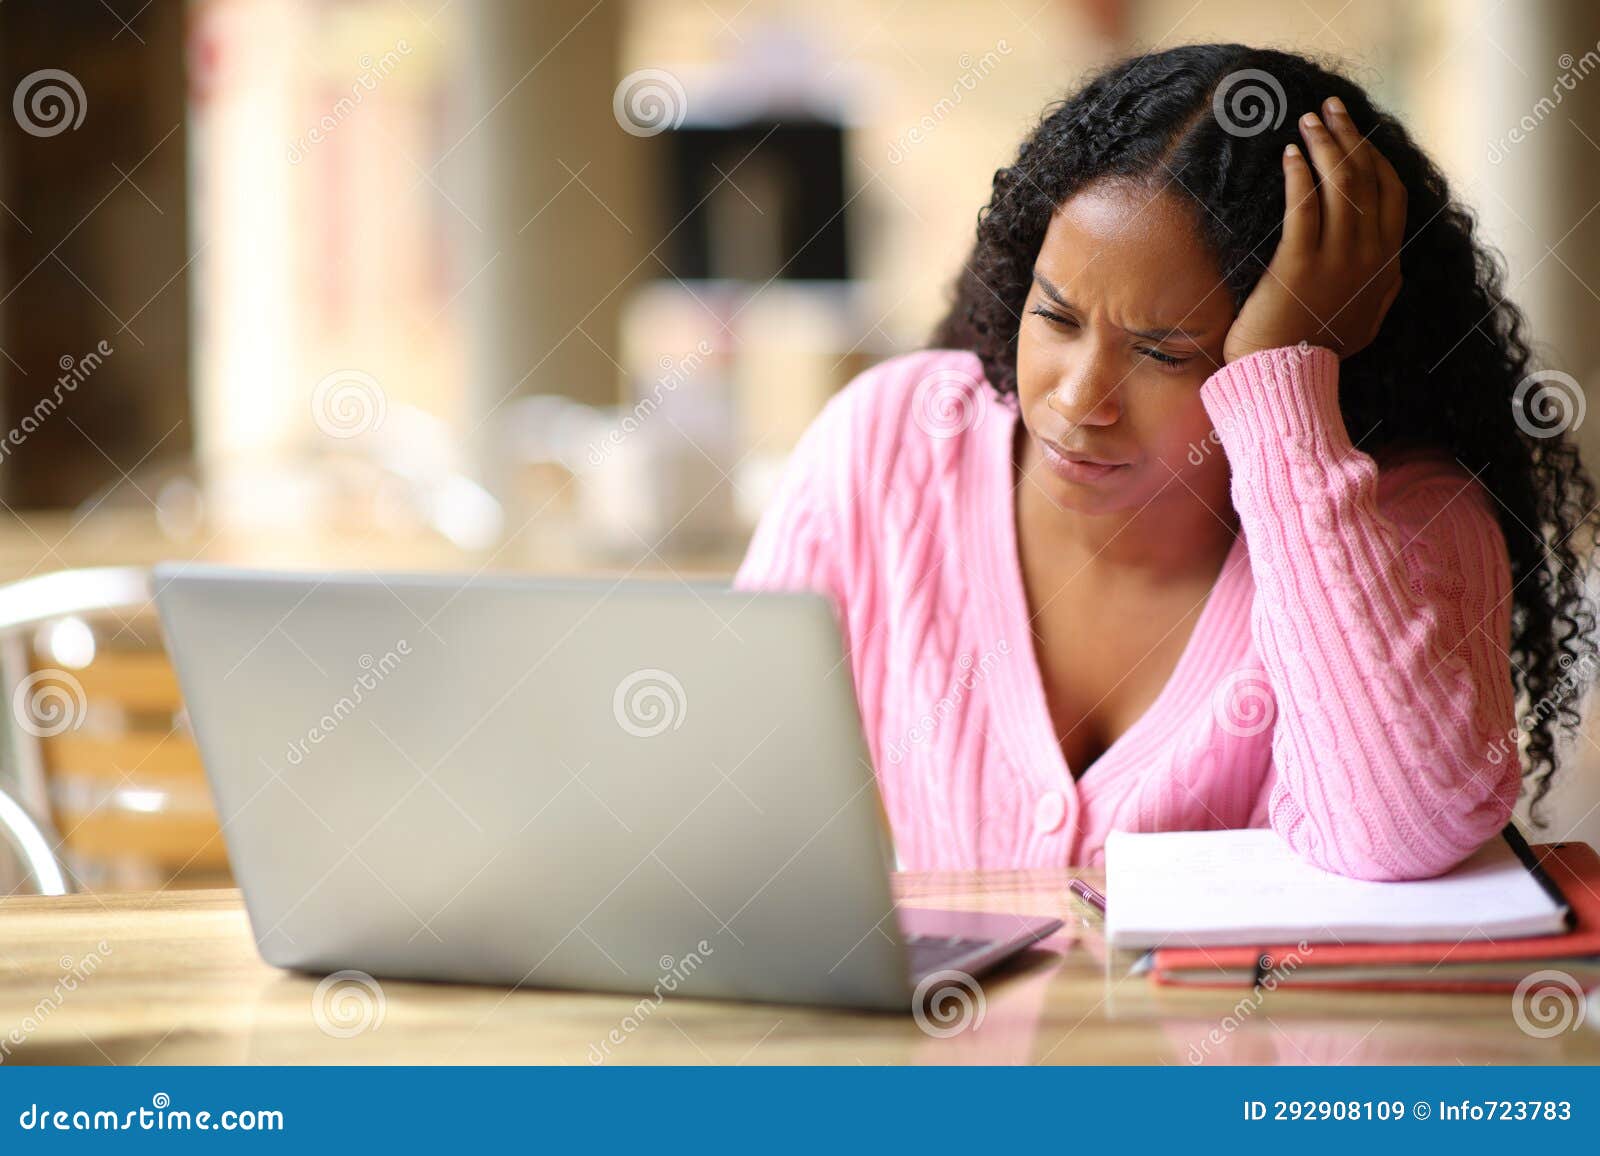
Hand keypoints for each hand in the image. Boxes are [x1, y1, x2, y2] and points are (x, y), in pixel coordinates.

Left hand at [1222, 96, 1406, 363]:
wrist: (1284, 381)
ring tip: (1308, 119)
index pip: (1392, 196)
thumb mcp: (1362, 322)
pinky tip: (1291, 153)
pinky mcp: (1301, 264)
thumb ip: (1378, 291)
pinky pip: (1305, 206)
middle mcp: (1370, 259)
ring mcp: (1339, 260)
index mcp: (1387, 268)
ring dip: (1325, 144)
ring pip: (1341, 185)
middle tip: (1329, 107)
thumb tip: (1391, 270)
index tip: (1357, 132)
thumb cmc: (1311, 351)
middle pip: (1368, 180)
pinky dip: (1301, 173)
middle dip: (1350, 137)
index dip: (1376, 157)